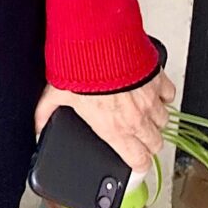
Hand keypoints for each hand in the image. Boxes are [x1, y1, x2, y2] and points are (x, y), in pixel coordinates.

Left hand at [35, 66, 176, 173]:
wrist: (99, 41)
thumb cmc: (80, 69)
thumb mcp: (55, 95)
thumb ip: (45, 115)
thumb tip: (37, 127)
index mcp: (113, 128)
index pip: (138, 161)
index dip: (138, 166)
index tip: (136, 164)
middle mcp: (136, 118)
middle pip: (155, 144)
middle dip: (148, 144)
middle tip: (138, 138)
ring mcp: (150, 100)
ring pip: (164, 121)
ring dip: (154, 120)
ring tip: (142, 113)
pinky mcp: (158, 80)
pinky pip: (170, 95)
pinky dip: (163, 96)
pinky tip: (151, 92)